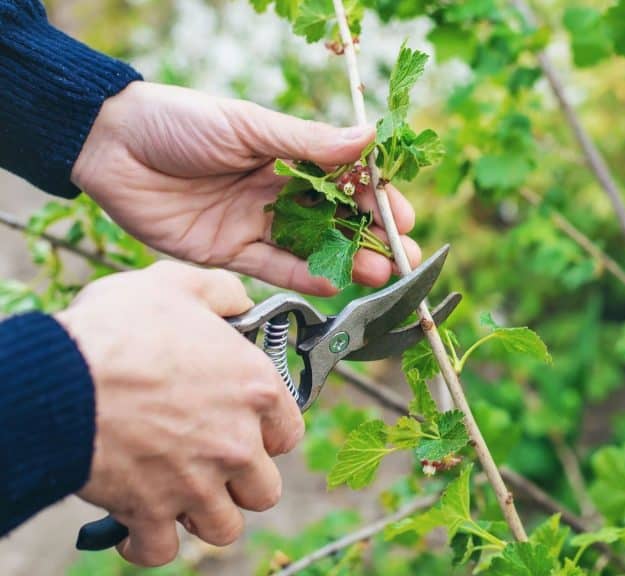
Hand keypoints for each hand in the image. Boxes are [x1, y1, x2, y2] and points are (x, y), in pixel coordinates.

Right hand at [57, 262, 303, 565]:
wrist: (59, 379)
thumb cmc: (118, 331)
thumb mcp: (177, 286)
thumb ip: (220, 293)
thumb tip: (240, 302)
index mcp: (255, 389)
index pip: (289, 433)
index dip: (267, 435)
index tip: (246, 432)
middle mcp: (237, 442)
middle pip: (263, 490)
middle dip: (240, 484)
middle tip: (211, 467)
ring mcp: (198, 482)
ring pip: (224, 527)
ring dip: (203, 516)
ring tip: (179, 496)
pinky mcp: (153, 511)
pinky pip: (162, 550)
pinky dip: (147, 544)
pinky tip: (135, 527)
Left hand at [71, 81, 420, 293]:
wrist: (109, 147)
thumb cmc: (179, 121)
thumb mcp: (248, 125)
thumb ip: (308, 141)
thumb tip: (370, 137)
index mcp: (287, 154)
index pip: (345, 180)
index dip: (376, 199)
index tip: (404, 216)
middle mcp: (276, 191)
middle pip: (336, 220)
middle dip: (373, 239)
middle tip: (405, 258)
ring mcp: (254, 222)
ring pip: (312, 247)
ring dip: (348, 261)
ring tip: (382, 274)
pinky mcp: (228, 251)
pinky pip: (273, 267)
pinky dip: (303, 276)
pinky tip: (334, 282)